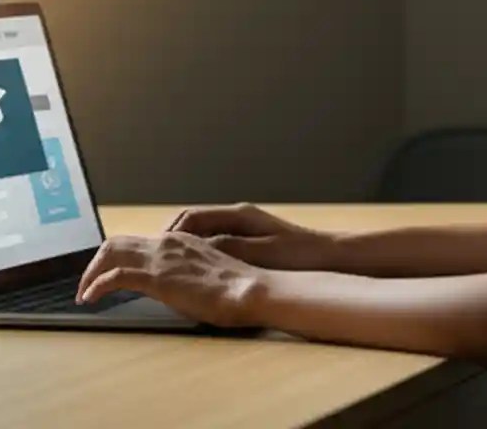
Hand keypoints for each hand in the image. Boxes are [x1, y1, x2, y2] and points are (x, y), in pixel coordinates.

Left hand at [74, 233, 266, 327]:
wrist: (250, 290)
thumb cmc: (237, 289)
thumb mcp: (206, 274)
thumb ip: (186, 273)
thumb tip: (173, 287)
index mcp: (180, 240)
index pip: (137, 242)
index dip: (116, 258)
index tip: (107, 275)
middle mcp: (166, 242)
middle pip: (117, 243)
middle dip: (96, 263)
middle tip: (88, 284)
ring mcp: (160, 257)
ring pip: (111, 253)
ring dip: (91, 272)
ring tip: (84, 292)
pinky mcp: (156, 277)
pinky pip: (114, 277)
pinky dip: (96, 285)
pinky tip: (90, 299)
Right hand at [166, 203, 338, 271]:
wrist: (330, 257)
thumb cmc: (299, 255)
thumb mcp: (261, 252)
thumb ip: (228, 247)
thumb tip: (194, 245)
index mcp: (239, 215)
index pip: (192, 217)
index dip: (171, 232)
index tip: (157, 248)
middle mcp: (239, 217)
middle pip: (194, 223)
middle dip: (172, 239)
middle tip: (155, 258)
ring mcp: (245, 228)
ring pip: (204, 234)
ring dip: (186, 247)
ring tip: (170, 266)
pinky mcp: (252, 242)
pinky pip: (217, 244)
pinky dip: (202, 254)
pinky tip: (198, 271)